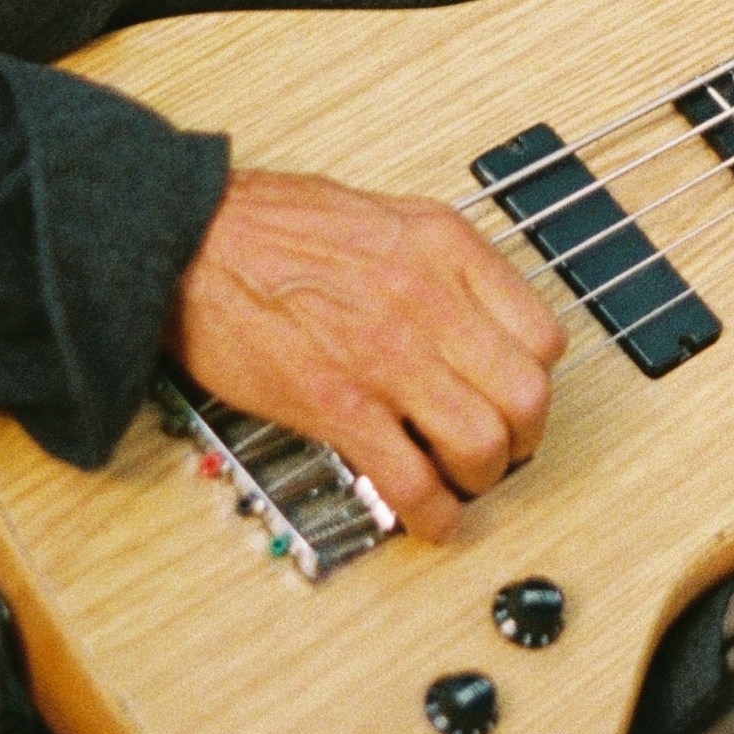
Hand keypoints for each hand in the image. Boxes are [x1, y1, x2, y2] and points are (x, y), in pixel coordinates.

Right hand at [167, 169, 564, 542]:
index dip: (535, 379)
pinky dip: (432, 516)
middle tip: (499, 449)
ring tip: (460, 482)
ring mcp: (387, 356)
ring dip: (479, 479)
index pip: (543, 336)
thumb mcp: (385, 214)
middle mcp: (431, 300)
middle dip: (521, 439)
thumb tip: (472, 312)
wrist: (190, 237)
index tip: (514, 395)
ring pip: (482, 445)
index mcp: (446, 247)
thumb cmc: (271, 223)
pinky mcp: (337, 405)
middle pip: (526, 397)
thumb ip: (437, 262)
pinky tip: (429, 519)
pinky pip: (412, 482)